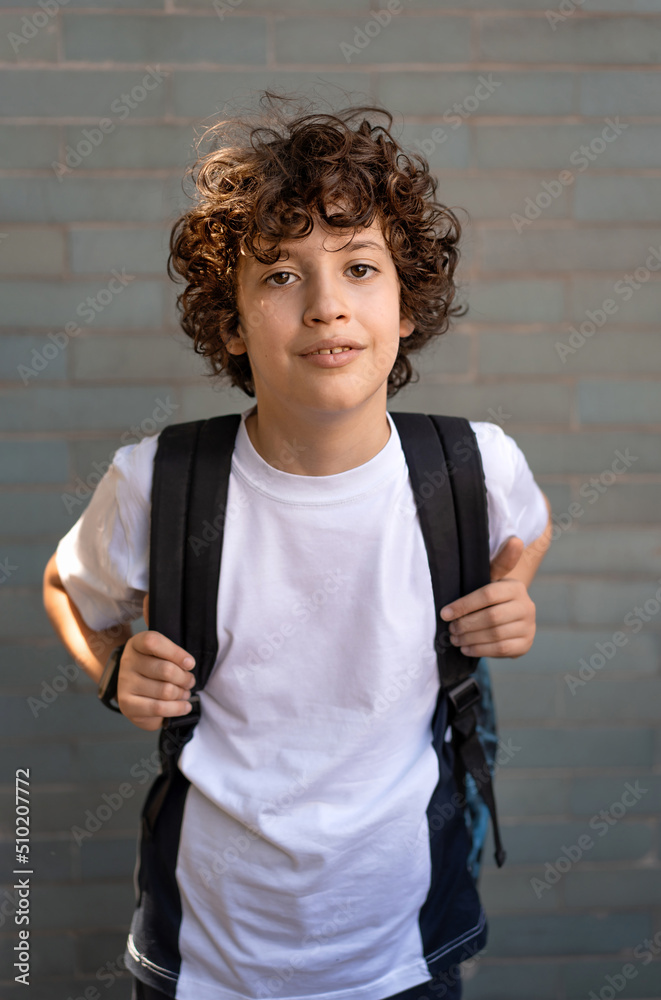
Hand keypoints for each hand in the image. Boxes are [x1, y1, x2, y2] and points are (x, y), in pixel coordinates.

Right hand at [117, 600, 195, 730]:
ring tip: (185, 693)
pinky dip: (177, 708)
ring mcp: (125, 684)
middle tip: (191, 681)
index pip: (154, 641)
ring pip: (165, 690)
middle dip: (185, 678)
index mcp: (136, 643)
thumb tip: (150, 596)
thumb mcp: (159, 646)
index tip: (190, 662)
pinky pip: (159, 708)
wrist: (134, 691)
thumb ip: (158, 622)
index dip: (176, 652)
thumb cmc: (155, 665)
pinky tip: (183, 705)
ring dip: (182, 694)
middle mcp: (127, 662)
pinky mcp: (127, 706)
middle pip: (165, 670)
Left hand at [439, 537, 535, 658]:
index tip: (444, 613)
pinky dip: (480, 650)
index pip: (487, 595)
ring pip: (495, 635)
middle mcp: (526, 607)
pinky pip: (500, 649)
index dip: (464, 605)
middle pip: (491, 617)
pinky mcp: (525, 645)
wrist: (511, 618)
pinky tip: (466, 648)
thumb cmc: (493, 596)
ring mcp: (528, 627)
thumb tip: (515, 540)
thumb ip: (498, 563)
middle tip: (450, 629)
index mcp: (516, 587)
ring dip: (470, 639)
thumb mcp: (492, 579)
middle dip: (465, 624)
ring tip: (454, 638)